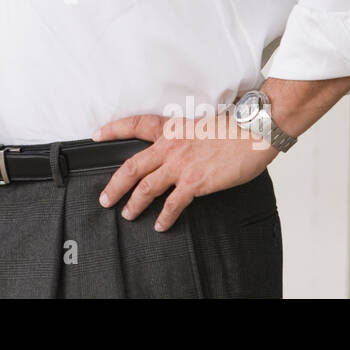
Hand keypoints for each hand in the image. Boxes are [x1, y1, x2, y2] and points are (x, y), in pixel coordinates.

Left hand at [93, 113, 276, 231]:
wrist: (252, 132)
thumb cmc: (232, 128)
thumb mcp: (199, 125)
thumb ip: (184, 137)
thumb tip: (180, 148)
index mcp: (171, 128)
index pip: (135, 124)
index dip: (113, 129)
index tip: (97, 135)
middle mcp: (170, 146)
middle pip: (132, 166)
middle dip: (115, 184)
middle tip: (105, 198)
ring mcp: (180, 166)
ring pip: (146, 187)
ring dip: (134, 203)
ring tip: (127, 214)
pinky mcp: (194, 183)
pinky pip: (173, 204)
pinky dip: (164, 217)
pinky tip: (160, 225)